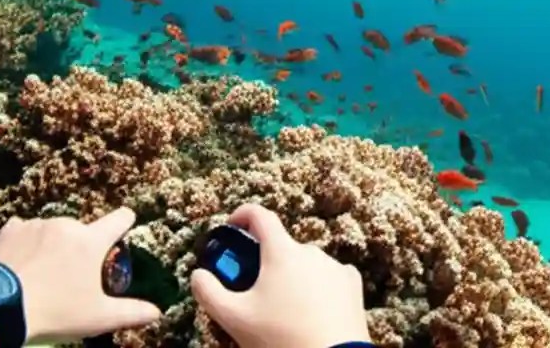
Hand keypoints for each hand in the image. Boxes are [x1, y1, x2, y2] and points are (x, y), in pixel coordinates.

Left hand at [0, 207, 161, 342]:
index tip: (126, 223)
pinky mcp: (10, 231)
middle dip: (80, 248)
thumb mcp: (97, 317)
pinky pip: (25, 230)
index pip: (119, 219)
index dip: (125, 221)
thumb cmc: (54, 311)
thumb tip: (158, 313)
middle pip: (82, 231)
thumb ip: (131, 313)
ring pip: (53, 232)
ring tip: (43, 274)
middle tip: (72, 275)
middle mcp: (67, 225)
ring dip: (53, 245)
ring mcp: (36, 225)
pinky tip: (22, 262)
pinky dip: (27, 242)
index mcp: (91, 241)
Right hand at [191, 204, 370, 347]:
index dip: (241, 215)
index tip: (232, 226)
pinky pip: (328, 277)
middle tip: (254, 292)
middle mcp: (311, 251)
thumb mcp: (234, 319)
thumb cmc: (281, 338)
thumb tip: (198, 274)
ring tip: (284, 311)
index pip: (259, 215)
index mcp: (282, 252)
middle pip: (281, 247)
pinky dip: (316, 287)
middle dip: (265, 262)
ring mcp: (334, 266)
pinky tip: (311, 311)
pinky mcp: (352, 284)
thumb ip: (209, 292)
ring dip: (291, 277)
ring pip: (304, 263)